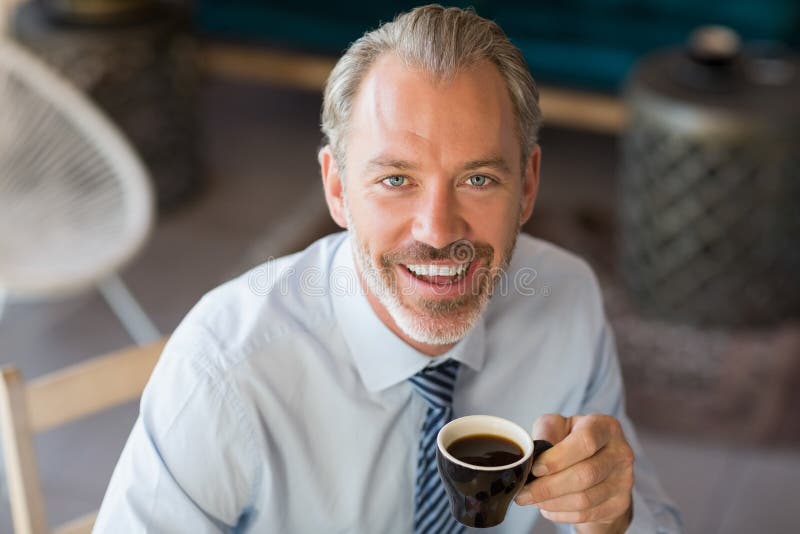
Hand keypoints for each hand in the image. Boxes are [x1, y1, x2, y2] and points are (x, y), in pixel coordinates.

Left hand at [514, 414, 633, 533]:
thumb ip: (545, 432)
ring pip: (584, 499)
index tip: (535, 469)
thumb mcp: (558, 427)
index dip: (557, 458)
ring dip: (552, 502)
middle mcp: (620, 452)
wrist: (598, 466)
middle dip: (548, 487)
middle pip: (585, 474)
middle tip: (523, 493)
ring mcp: (624, 480)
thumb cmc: (572, 441)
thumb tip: (531, 453)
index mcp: (605, 427)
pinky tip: (548, 507)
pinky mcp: (620, 503)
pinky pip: (587, 514)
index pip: (585, 442)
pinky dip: (561, 514)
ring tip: (533, 499)